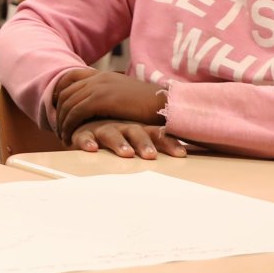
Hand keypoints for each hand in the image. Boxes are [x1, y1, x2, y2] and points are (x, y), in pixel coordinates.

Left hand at [54, 70, 165, 138]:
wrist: (164, 104)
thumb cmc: (148, 105)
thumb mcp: (124, 94)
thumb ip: (109, 95)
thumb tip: (100, 105)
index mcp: (103, 75)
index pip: (70, 77)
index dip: (59, 91)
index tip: (54, 106)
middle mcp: (98, 78)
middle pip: (66, 92)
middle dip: (58, 110)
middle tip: (58, 128)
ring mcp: (98, 87)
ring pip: (68, 103)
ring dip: (62, 121)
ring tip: (63, 136)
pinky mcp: (100, 99)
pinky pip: (76, 112)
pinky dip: (69, 125)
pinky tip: (70, 137)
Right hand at [68, 118, 186, 159]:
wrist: (88, 116)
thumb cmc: (118, 130)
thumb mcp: (140, 133)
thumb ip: (159, 141)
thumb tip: (190, 153)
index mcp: (139, 127)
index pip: (157, 133)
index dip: (169, 143)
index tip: (180, 154)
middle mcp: (122, 126)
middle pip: (135, 132)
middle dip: (144, 144)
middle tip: (151, 156)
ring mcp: (103, 128)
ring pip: (111, 134)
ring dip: (119, 143)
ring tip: (127, 154)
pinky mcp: (83, 133)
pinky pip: (84, 137)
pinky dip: (87, 142)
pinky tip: (92, 149)